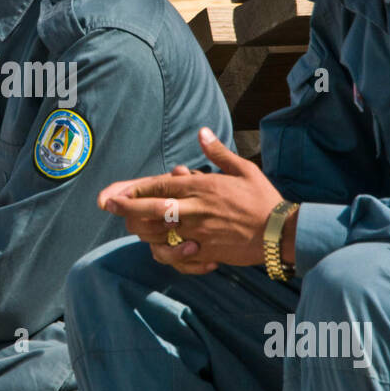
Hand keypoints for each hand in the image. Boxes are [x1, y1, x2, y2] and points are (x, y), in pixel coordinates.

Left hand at [98, 126, 285, 274]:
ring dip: (142, 230)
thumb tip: (202, 133)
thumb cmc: (263, 199)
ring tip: (133, 226)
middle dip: (125, 208)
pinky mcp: (205, 253)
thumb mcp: (243, 169)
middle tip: (108, 205)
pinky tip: (162, 249)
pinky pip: (176, 257)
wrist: (281, 232)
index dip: (133, 189)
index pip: (159, 186)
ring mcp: (199, 234)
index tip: (114, 192)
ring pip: (158, 234)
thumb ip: (218, 153)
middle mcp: (196, 209)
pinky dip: (167, 254)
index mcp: (203, 187)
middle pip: (151, 210)